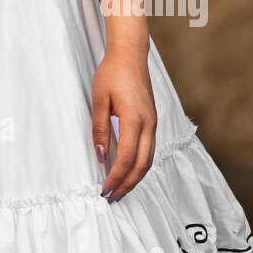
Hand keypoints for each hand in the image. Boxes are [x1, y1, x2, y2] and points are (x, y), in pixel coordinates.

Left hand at [92, 47, 156, 200]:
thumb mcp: (99, 100)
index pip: (126, 158)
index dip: (115, 178)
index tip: (104, 191)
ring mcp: (153, 123)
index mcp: (134, 119)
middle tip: (111, 198)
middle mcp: (149, 124)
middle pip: (142, 165)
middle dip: (127, 185)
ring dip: (135, 178)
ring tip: (119, 190)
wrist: (130, 54)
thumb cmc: (111, 73)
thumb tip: (101, 156)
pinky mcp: (152, 120)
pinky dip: (140, 165)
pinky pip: (149, 150)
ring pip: (148, 160)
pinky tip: (128, 170)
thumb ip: (100, 129)